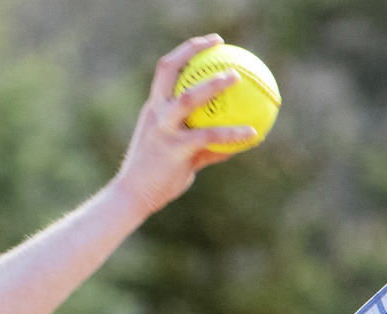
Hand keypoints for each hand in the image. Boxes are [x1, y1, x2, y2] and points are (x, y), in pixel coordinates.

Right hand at [110, 36, 257, 215]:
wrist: (132, 197)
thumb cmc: (154, 178)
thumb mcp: (178, 156)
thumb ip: (203, 146)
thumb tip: (233, 145)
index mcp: (154, 110)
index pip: (166, 71)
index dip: (185, 52)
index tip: (207, 43)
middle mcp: (156, 114)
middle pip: (169, 71)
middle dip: (192, 51)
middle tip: (219, 43)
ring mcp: (164, 130)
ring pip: (188, 98)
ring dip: (212, 84)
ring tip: (236, 76)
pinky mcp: (176, 149)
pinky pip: (210, 137)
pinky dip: (233, 134)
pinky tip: (254, 134)